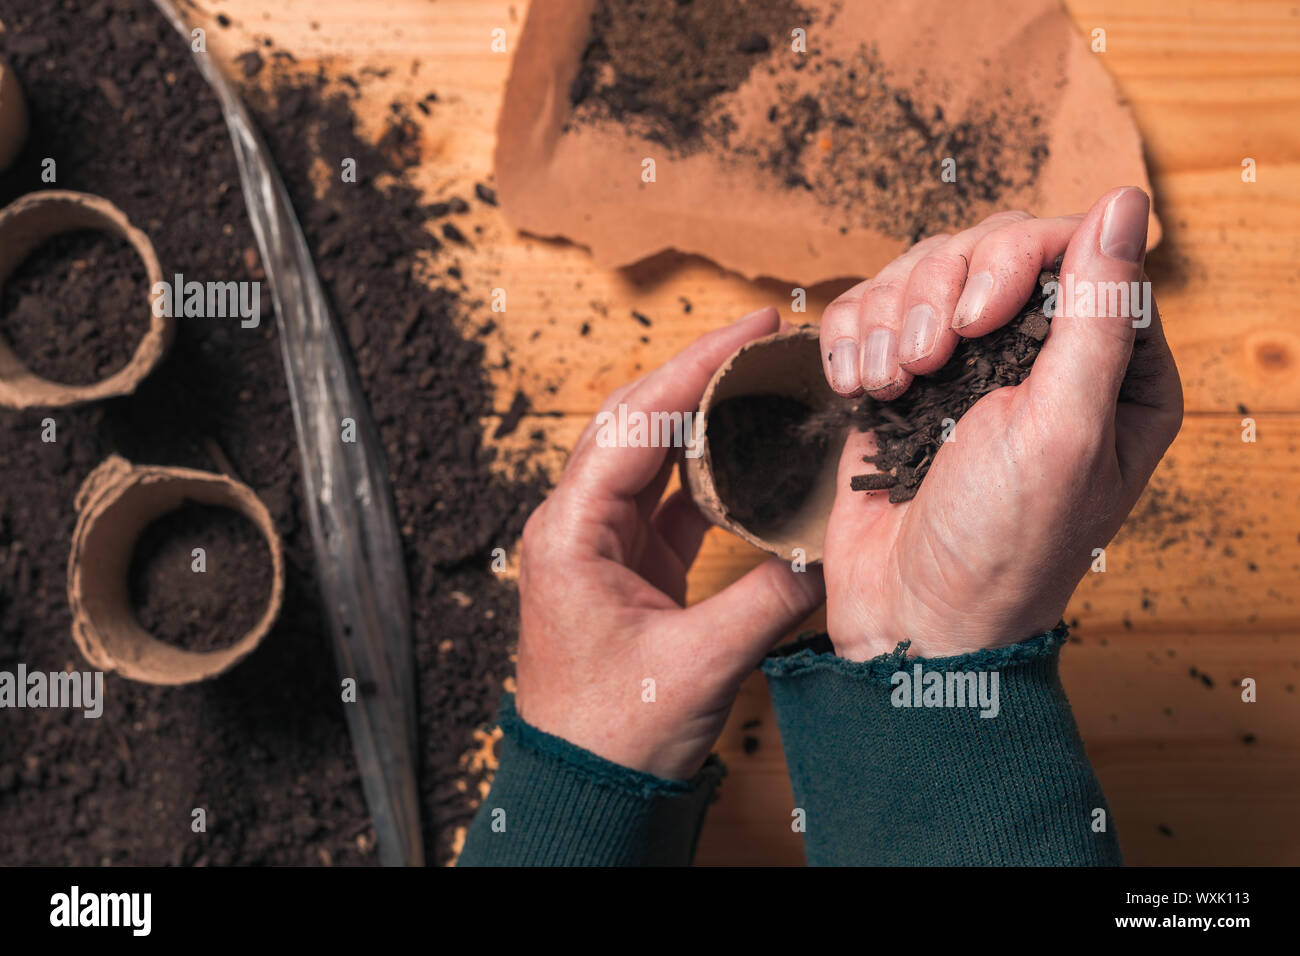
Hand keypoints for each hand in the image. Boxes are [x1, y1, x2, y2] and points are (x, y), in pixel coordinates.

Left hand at [515, 308, 824, 778]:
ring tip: (756, 376)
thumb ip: (768, 600)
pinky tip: (744, 446)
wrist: (582, 786)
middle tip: (760, 335)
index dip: (694, 367)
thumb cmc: (612, 734)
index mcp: (571, 532)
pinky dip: (704, 465)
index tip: (749, 328)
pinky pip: (664, 494)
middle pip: (635, 420)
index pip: (635, 423)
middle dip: (697, 372)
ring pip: (648, 451)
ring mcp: (598, 541)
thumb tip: (825, 555)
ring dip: (700, 413)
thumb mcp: (700, 663)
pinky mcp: (624, 563)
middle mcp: (575, 524)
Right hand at [820, 188, 1181, 658]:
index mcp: (1110, 365)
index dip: (1010, 260)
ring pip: (918, 271)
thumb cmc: (1004, 546)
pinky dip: (853, 339)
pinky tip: (859, 388)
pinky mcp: (902, 379)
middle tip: (924, 365)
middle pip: (983, 246)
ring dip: (889, 321)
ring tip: (890, 386)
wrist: (912, 617)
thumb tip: (1126, 201)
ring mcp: (965, 364)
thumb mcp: (1065, 431)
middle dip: (936, 294)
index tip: (973, 320)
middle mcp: (1041, 354)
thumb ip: (1099, 314)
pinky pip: (869, 311)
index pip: (1068, 246)